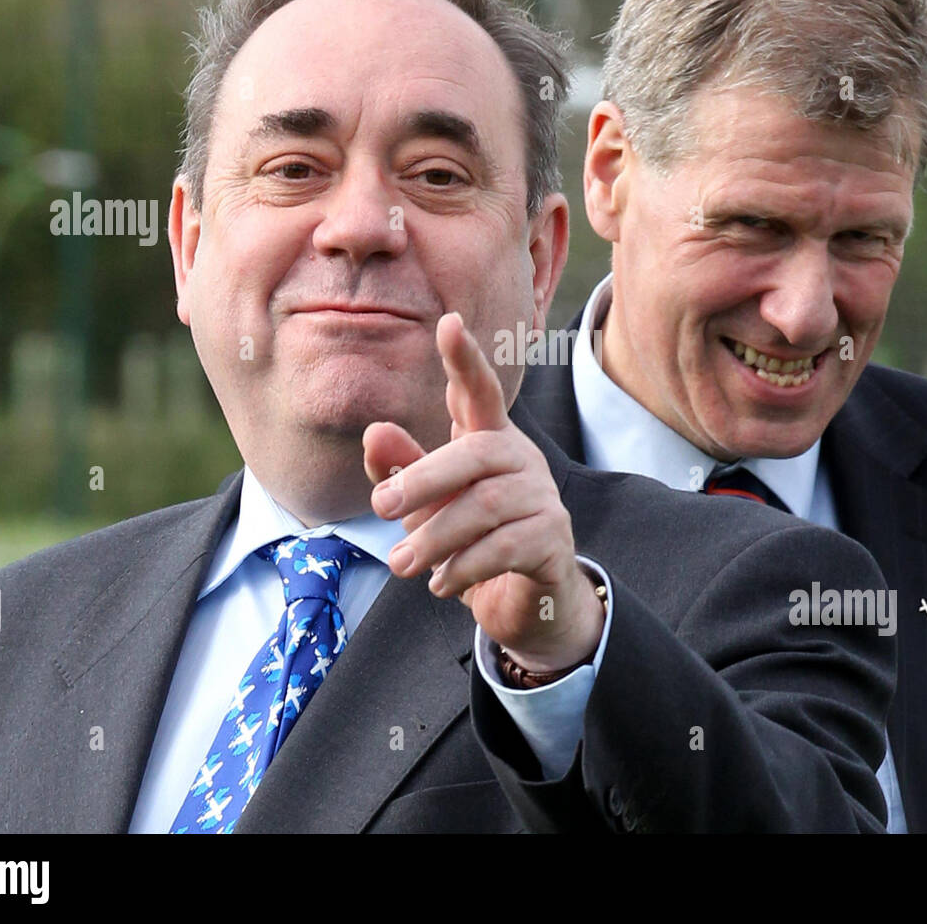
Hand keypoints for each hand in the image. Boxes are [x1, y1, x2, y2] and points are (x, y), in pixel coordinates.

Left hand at [364, 312, 603, 671]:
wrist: (522, 603)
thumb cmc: (469, 542)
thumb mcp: (425, 507)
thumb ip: (402, 471)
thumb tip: (374, 431)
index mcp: (488, 441)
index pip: (478, 393)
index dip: (465, 360)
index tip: (449, 324)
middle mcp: (520, 460)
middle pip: (476, 452)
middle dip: (424, 477)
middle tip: (379, 507)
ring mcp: (542, 498)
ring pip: (486, 505)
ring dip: (435, 536)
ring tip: (400, 564)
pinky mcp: (552, 539)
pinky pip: (504, 546)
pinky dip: (464, 567)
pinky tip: (440, 584)